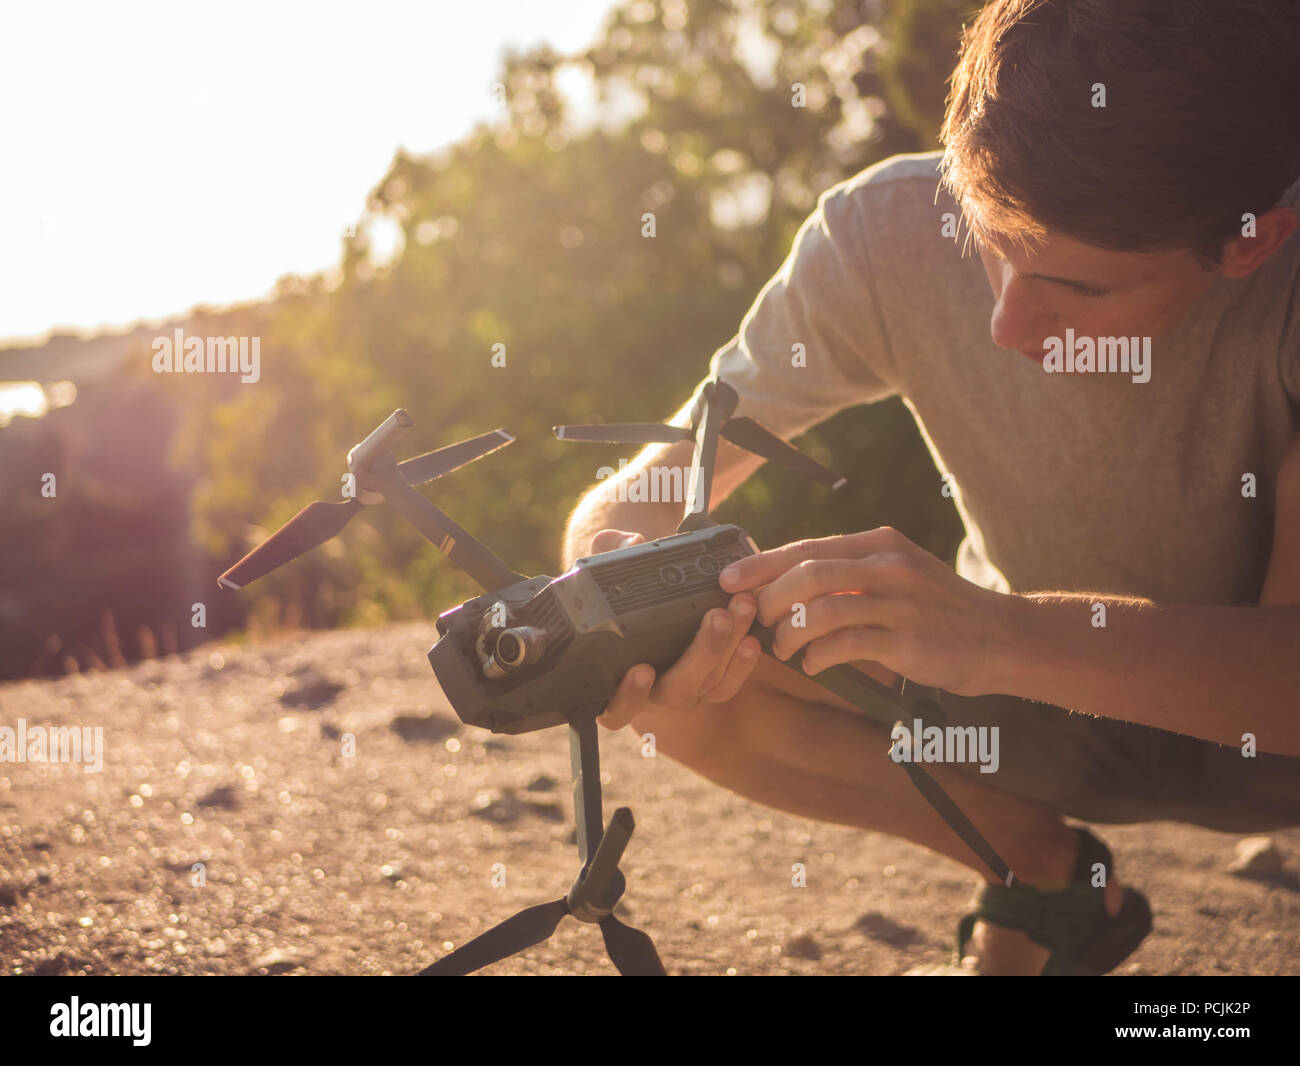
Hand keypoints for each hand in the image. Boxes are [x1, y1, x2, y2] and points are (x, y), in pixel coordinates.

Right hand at [587, 529, 761, 729]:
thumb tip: (634, 542)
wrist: (640, 601)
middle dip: (702, 653)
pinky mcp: (708, 686)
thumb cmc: (614, 594)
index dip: (628, 695)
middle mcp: (648, 694)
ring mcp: (682, 692)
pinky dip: (743, 665)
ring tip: (742, 608)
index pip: (614, 707)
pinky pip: (727, 685)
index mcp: (611, 682)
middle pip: (677, 691)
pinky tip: (752, 637)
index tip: (641, 669)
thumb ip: (610, 552)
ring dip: (728, 647)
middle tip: (718, 616)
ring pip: (708, 684)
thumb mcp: (605, 569)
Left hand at [718, 526, 1014, 695]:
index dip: (761, 564)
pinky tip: (814, 665)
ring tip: (783, 649)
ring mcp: (899, 602)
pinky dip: (819, 657)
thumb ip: (849, 573)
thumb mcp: (896, 573)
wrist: (999, 637)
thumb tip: (785, 582)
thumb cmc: (937, 609)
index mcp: (879, 543)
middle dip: (769, 599)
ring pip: (822, 610)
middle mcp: (887, 565)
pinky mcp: (906, 639)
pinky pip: (845, 645)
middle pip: (808, 574)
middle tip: (755, 620)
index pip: (807, 547)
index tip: (729, 579)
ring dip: (790, 634)